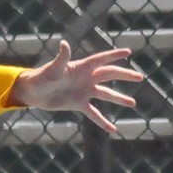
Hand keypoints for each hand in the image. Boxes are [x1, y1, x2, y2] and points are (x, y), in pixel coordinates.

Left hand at [6, 40, 144, 132]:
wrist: (33, 92)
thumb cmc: (41, 76)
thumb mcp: (53, 68)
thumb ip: (61, 57)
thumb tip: (64, 43)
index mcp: (82, 67)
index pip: (102, 59)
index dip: (115, 55)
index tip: (129, 52)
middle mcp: (86, 78)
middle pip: (109, 75)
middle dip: (124, 75)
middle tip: (140, 77)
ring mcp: (84, 91)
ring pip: (106, 95)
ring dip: (119, 98)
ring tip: (133, 103)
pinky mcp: (79, 104)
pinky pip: (94, 114)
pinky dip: (103, 121)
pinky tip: (113, 129)